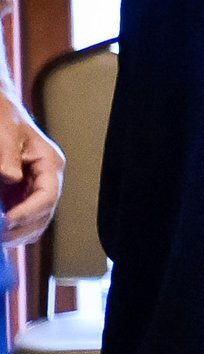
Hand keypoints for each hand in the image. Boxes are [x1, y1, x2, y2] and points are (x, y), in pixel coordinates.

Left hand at [0, 98, 62, 245]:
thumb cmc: (2, 116)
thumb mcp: (4, 131)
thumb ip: (7, 156)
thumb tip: (11, 178)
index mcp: (49, 162)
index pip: (48, 195)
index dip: (29, 212)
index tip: (7, 221)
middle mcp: (47, 178)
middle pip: (45, 213)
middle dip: (24, 228)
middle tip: (0, 236)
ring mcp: (34, 187)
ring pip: (36, 220)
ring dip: (19, 233)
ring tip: (0, 237)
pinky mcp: (20, 194)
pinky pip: (23, 218)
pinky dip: (13, 229)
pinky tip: (0, 231)